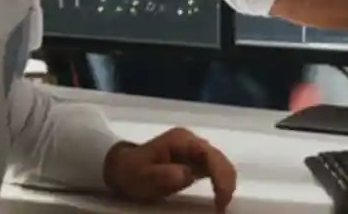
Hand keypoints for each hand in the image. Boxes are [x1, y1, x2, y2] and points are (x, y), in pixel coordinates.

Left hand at [102, 127, 236, 209]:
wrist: (121, 167)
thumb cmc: (130, 172)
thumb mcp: (141, 176)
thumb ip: (162, 175)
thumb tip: (187, 174)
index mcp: (182, 140)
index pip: (210, 155)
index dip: (220, 176)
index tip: (220, 199)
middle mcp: (192, 142)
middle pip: (219, 158)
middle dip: (226, 181)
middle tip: (222, 207)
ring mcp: (194, 151)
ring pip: (220, 164)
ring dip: (225, 184)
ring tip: (220, 206)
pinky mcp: (194, 161)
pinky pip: (214, 170)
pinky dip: (220, 184)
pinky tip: (218, 198)